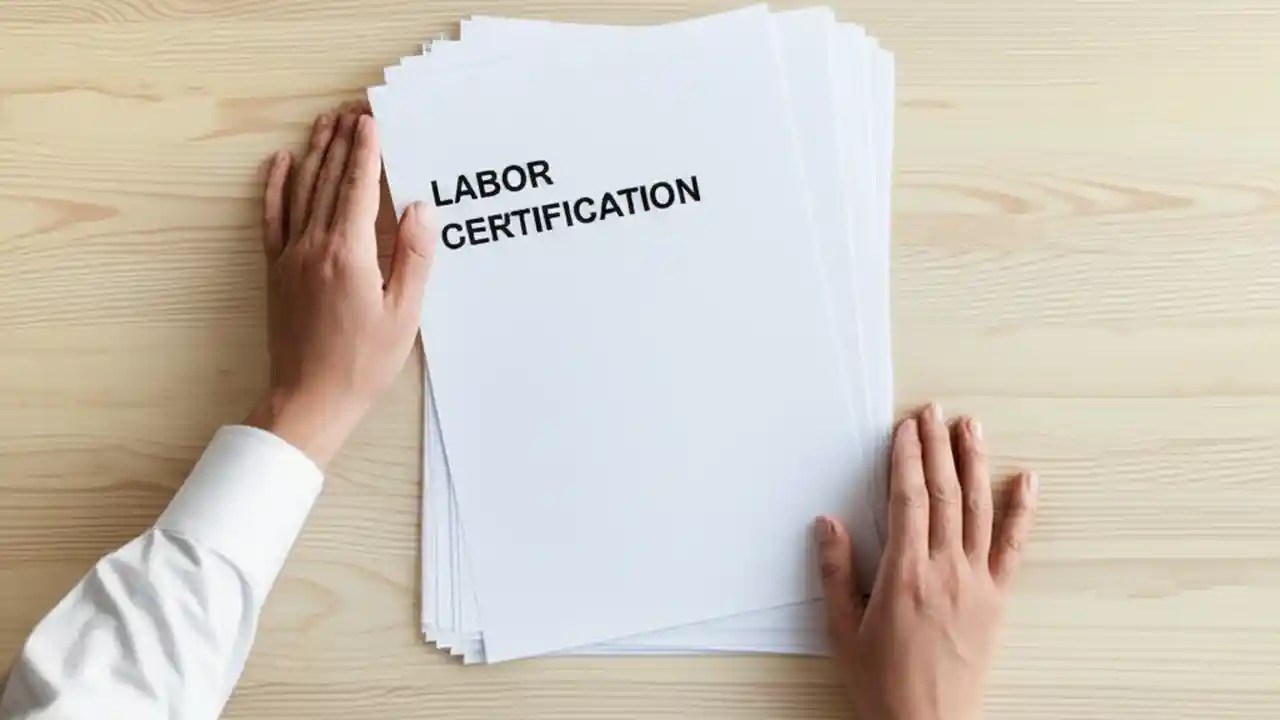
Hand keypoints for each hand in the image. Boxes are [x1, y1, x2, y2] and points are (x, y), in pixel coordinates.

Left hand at [245, 104, 433, 465]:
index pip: (360, 188)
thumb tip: (419, 208)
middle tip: (354, 110)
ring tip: (326, 123)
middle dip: (343, 142)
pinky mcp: (276, 271)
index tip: (372, 121)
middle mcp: (315, 246)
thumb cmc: (363, 363)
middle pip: (330, 181)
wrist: (309, 399)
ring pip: (302, 191)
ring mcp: (290, 257)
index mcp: (349, 254)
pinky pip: (273, 217)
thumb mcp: (403, 314)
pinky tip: (281, 162)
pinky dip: (276, 186)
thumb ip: (413, 257)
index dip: (367, 152)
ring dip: (315, 154)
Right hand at [817, 404, 1037, 719]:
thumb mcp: (842, 631)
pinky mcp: (996, 601)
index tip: (904, 429)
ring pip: (978, 510)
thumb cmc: (883, 685)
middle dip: (936, 448)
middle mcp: (945, 573)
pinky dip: (1020, 512)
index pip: (907, 501)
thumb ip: (835, 574)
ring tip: (970, 428)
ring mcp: (976, 584)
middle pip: (944, 495)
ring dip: (974, 464)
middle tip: (932, 412)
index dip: (906, 459)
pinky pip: (1012, 548)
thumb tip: (827, 525)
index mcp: (904, 577)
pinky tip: (1026, 482)